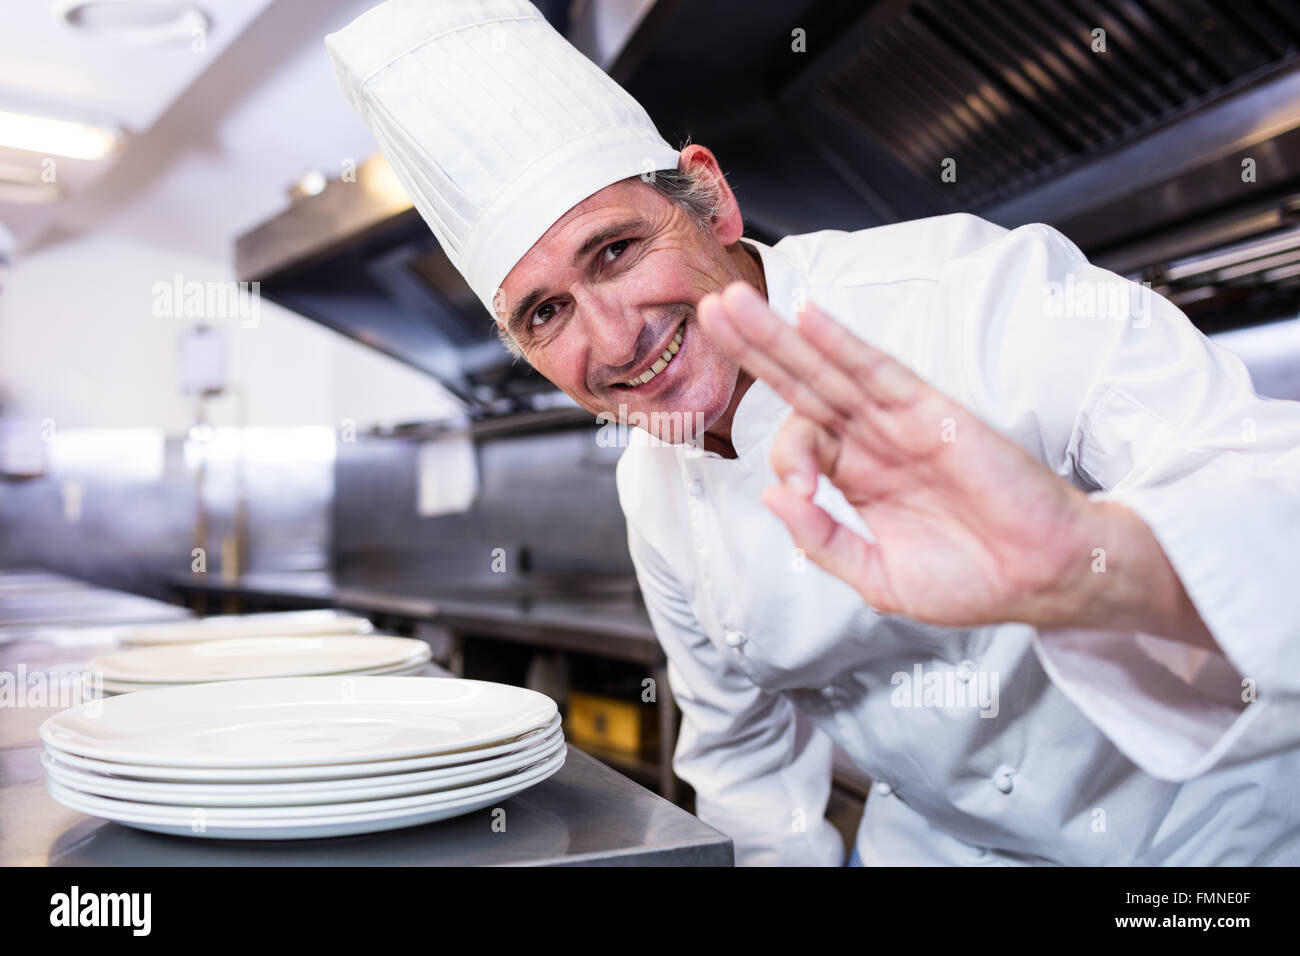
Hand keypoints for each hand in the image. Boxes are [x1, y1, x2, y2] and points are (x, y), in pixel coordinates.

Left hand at [696, 281, 1103, 628]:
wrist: (1042, 580)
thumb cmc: (972, 581)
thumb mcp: (877, 578)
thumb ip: (822, 539)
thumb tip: (773, 496)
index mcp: (859, 477)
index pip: (801, 440)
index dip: (784, 454)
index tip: (798, 490)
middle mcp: (873, 441)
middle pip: (801, 384)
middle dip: (753, 349)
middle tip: (710, 312)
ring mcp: (899, 421)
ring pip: (828, 367)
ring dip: (779, 334)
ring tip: (734, 303)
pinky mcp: (932, 411)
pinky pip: (879, 371)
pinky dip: (842, 342)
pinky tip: (805, 316)